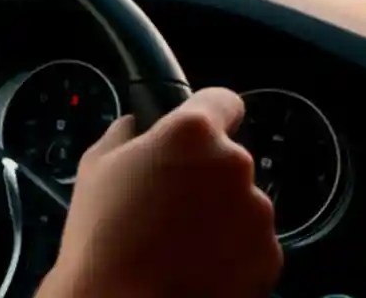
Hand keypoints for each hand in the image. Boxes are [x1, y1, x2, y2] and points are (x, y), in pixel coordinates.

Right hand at [39, 87, 281, 297]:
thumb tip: (136, 129)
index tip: (199, 132)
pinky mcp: (269, 256)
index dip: (208, 114)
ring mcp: (256, 213)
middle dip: (206, 177)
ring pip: (242, 203)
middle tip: (169, 205)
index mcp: (192, 133)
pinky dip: (232, 253)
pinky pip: (252, 244)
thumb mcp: (96, 167)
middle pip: (229, 159)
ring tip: (178, 243)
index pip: (222, 100)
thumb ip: (126, 135)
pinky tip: (195, 265)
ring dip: (220, 217)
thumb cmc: (103, 240)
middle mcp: (233, 165)